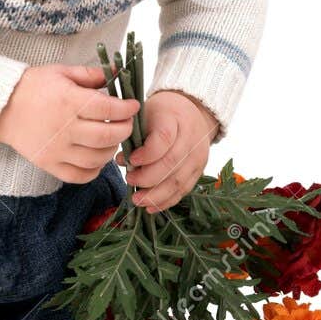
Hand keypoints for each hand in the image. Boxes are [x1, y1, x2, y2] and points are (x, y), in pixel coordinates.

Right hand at [0, 65, 139, 180]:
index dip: (127, 108)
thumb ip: (91, 74)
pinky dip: (94, 170)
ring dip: (111, 150)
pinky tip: (96, 158)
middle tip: (127, 123)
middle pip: (108, 136)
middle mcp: (65, 128)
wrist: (0, 108)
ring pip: (97, 158)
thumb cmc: (32, 87)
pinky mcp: (49, 164)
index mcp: (69, 101)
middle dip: (125, 129)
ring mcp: (57, 150)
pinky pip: (80, 175)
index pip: (108, 108)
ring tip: (111, 139)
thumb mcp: (61, 72)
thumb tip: (118, 72)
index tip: (134, 106)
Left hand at [116, 89, 218, 212]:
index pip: (163, 139)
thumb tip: (121, 161)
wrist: (192, 112)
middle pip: (171, 164)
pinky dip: (166, 201)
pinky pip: (183, 190)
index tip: (130, 160)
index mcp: (174, 118)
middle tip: (130, 180)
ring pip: (178, 181)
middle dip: (147, 178)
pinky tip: (151, 207)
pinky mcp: (199, 170)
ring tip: (137, 200)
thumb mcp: (147, 114)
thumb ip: (133, 136)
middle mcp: (191, 138)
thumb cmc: (162, 114)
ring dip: (155, 195)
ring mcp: (198, 156)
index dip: (146, 154)